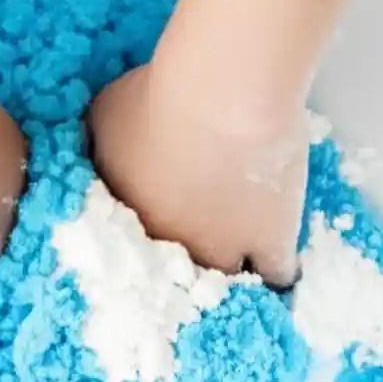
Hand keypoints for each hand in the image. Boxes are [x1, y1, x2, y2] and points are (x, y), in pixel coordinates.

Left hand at [87, 63, 306, 286]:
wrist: (221, 101)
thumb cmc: (157, 103)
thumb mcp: (105, 119)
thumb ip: (102, 146)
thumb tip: (100, 153)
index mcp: (132, 224)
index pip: (135, 254)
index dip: (150, 240)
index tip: (159, 226)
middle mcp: (174, 249)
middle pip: (180, 271)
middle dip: (188, 258)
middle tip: (201, 236)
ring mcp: (225, 252)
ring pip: (228, 280)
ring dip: (234, 270)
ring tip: (245, 260)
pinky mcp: (272, 244)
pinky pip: (277, 274)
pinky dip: (278, 270)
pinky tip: (282, 266)